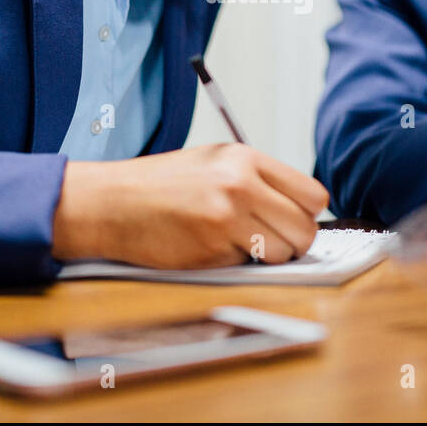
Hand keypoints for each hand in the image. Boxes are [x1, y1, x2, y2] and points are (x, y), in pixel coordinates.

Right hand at [54, 144, 327, 267]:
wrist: (113, 203)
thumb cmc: (161, 184)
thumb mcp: (214, 161)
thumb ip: (257, 178)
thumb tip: (300, 207)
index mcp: (245, 159)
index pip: (313, 194)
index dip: (307, 213)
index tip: (294, 220)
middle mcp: (241, 185)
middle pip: (305, 229)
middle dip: (294, 241)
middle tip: (271, 240)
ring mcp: (227, 219)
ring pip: (282, 253)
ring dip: (267, 257)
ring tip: (239, 244)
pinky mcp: (211, 251)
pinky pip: (247, 266)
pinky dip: (236, 264)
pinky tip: (211, 248)